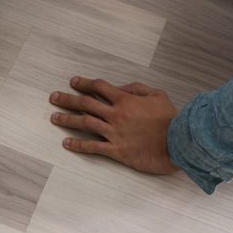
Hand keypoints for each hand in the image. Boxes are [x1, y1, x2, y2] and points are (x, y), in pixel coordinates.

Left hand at [49, 76, 179, 174]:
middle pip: (86, 104)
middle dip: (68, 99)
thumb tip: (119, 88)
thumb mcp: (157, 95)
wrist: (178, 143)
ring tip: (54, 117)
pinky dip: (78, 145)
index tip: (73, 81)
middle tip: (54, 97)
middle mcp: (116, 114)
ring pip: (85, 124)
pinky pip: (93, 147)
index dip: (84, 83)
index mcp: (125, 100)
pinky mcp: (117, 151)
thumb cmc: (170, 119)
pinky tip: (66, 143)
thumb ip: (136, 88)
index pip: (99, 87)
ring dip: (67, 120)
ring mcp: (114, 133)